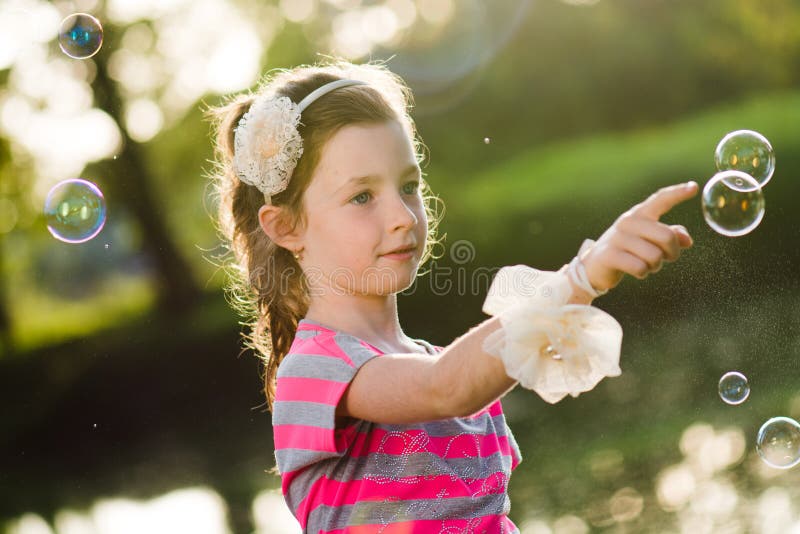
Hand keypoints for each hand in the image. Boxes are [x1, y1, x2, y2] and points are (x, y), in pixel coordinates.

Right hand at [581, 181, 698, 292]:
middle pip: (667, 236)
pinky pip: (640, 267)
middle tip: (666, 259)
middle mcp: (628, 222)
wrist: (594, 266)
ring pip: (655, 256)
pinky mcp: (610, 255)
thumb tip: (688, 241)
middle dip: (672, 253)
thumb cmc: (628, 251)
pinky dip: (643, 273)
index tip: (694, 187)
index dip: (678, 193)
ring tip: (647, 265)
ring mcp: (617, 238)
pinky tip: (636, 271)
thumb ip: (670, 236)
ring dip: (655, 265)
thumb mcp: (648, 240)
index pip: (660, 200)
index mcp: (639, 214)